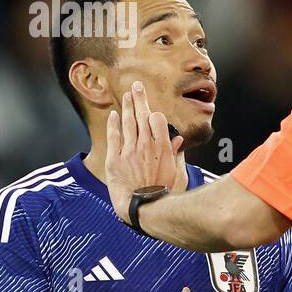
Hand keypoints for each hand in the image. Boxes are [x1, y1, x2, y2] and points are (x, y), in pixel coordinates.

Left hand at [106, 81, 183, 221]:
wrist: (142, 206)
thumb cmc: (161, 190)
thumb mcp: (173, 171)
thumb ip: (173, 152)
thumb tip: (177, 139)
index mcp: (162, 147)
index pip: (157, 120)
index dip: (153, 114)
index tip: (150, 110)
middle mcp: (146, 145)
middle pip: (142, 116)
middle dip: (139, 99)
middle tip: (136, 85)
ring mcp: (129, 151)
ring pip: (128, 123)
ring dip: (127, 107)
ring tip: (126, 95)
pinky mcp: (115, 158)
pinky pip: (114, 136)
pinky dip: (113, 124)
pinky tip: (114, 114)